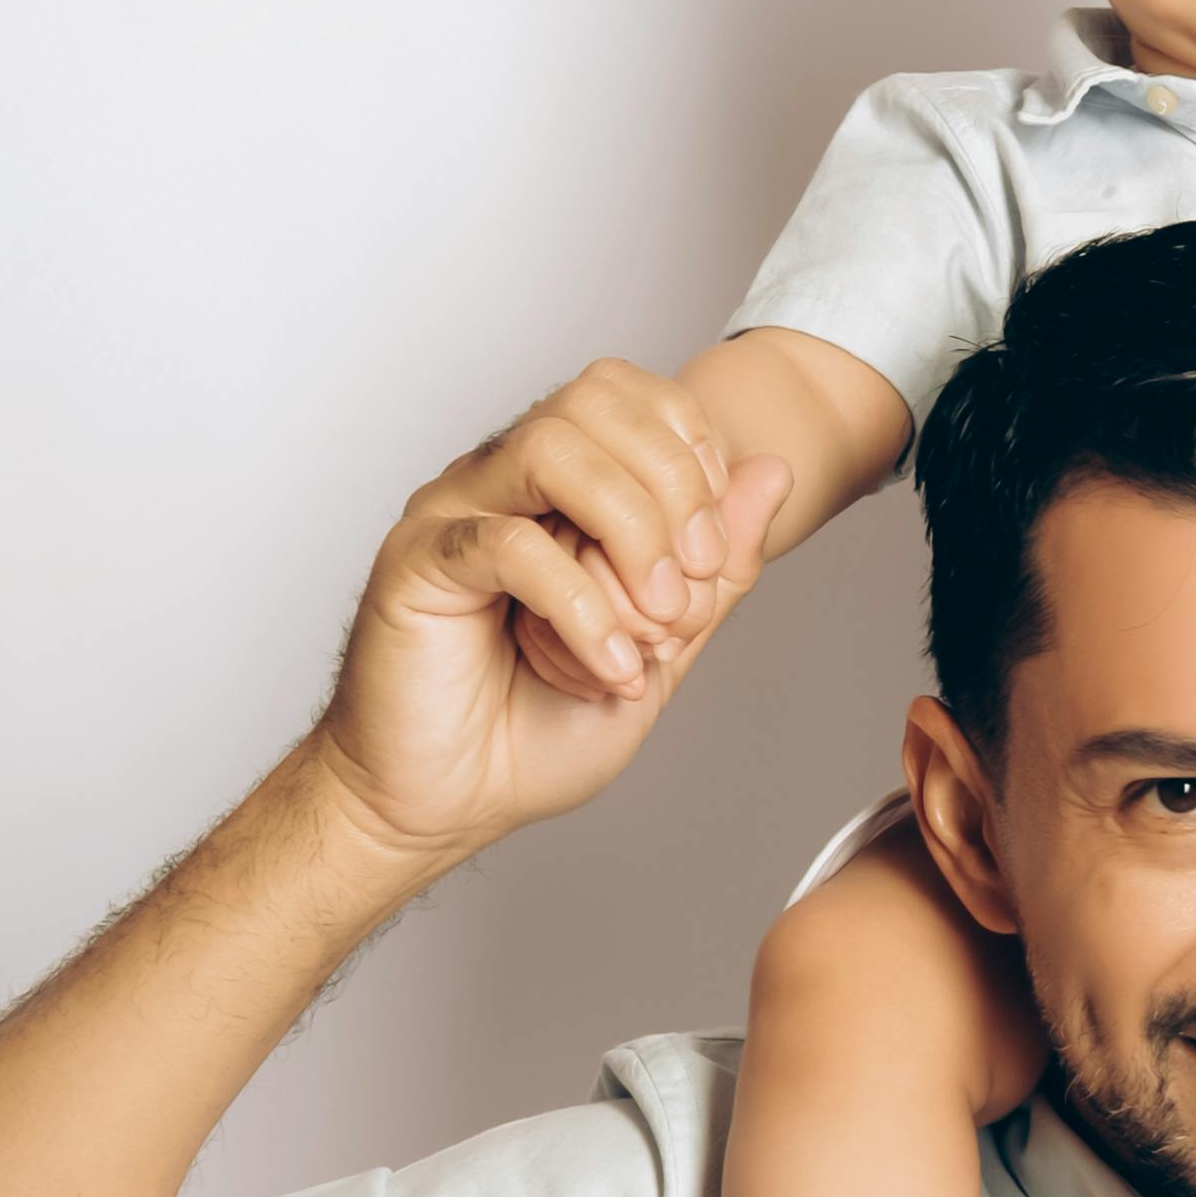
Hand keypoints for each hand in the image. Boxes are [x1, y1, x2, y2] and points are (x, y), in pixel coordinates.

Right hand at [309, 364, 787, 869]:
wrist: (448, 802)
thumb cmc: (535, 728)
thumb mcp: (663, 646)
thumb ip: (718, 567)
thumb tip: (775, 471)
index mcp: (558, 485)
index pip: (631, 394)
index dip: (692, 453)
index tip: (715, 553)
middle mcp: (503, 479)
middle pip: (595, 398)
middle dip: (672, 485)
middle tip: (694, 583)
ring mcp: (456, 510)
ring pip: (552, 446)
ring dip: (631, 529)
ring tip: (658, 619)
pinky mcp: (420, 560)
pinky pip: (510, 543)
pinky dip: (581, 605)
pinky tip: (610, 665)